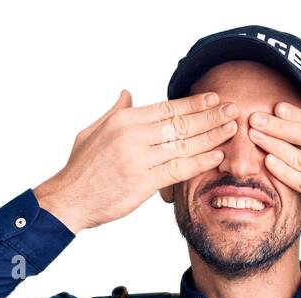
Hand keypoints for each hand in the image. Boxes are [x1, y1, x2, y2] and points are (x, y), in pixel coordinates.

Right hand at [35, 91, 238, 232]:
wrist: (67, 200)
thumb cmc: (79, 169)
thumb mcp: (93, 131)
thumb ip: (115, 112)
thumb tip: (128, 94)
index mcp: (123, 120)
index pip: (167, 108)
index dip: (194, 103)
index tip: (214, 100)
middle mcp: (132, 136)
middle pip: (180, 123)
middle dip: (211, 116)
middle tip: (233, 111)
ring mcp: (138, 159)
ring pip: (183, 144)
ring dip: (211, 136)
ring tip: (231, 130)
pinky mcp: (141, 183)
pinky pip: (178, 170)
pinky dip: (199, 162)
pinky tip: (216, 155)